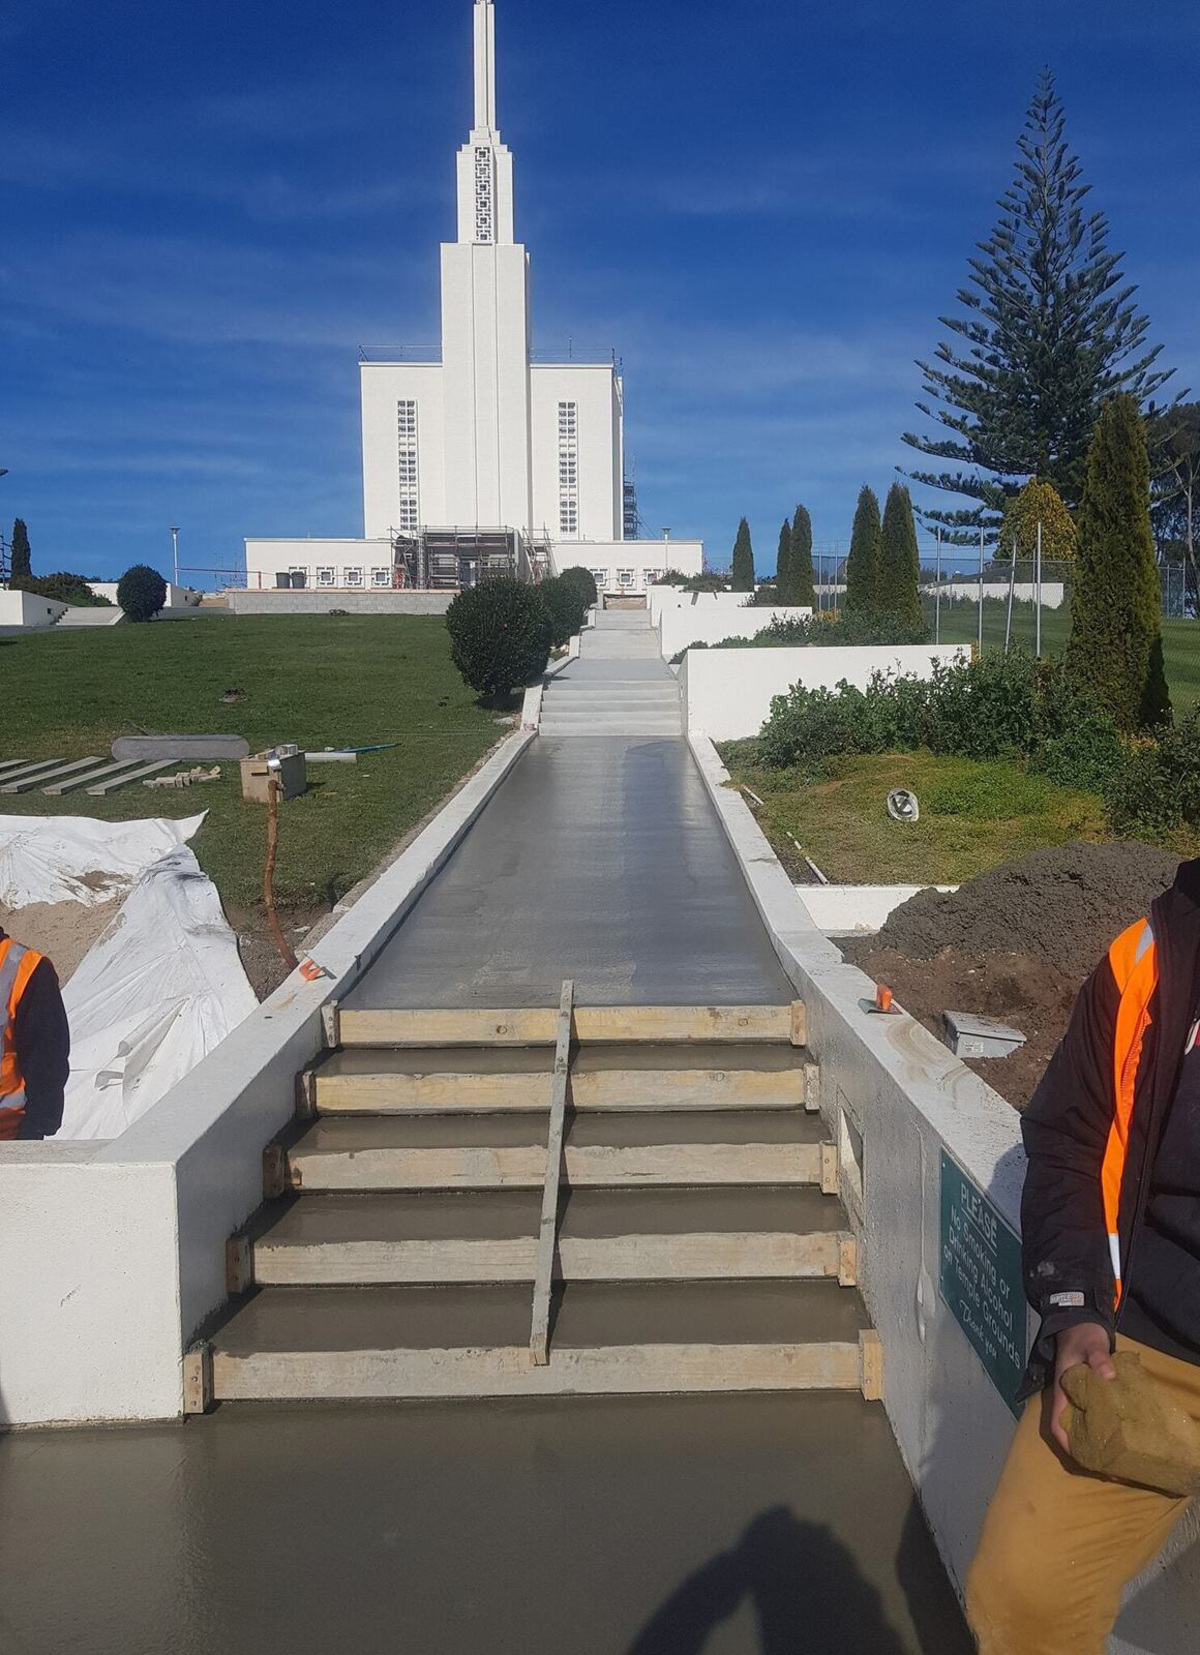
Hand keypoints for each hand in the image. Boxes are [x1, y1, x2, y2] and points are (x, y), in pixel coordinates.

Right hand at [1051, 1321, 1115, 1453]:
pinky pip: (1093, 1416)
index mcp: (1062, 1390)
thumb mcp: (1092, 1344)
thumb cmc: (1083, 1334)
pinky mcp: (1090, 1394)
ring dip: (1095, 1441)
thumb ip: (1098, 1359)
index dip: (1066, 1443)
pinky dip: (1103, 1428)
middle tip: (1109, 1466)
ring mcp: (1078, 1396)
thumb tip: (1108, 1376)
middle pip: (1071, 1430)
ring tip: (1117, 1457)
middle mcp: (1068, 1397)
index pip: (1057, 1423)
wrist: (1081, 1321)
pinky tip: (1120, 1435)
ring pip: (1082, 1425)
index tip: (1083, 1458)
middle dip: (1085, 1450)